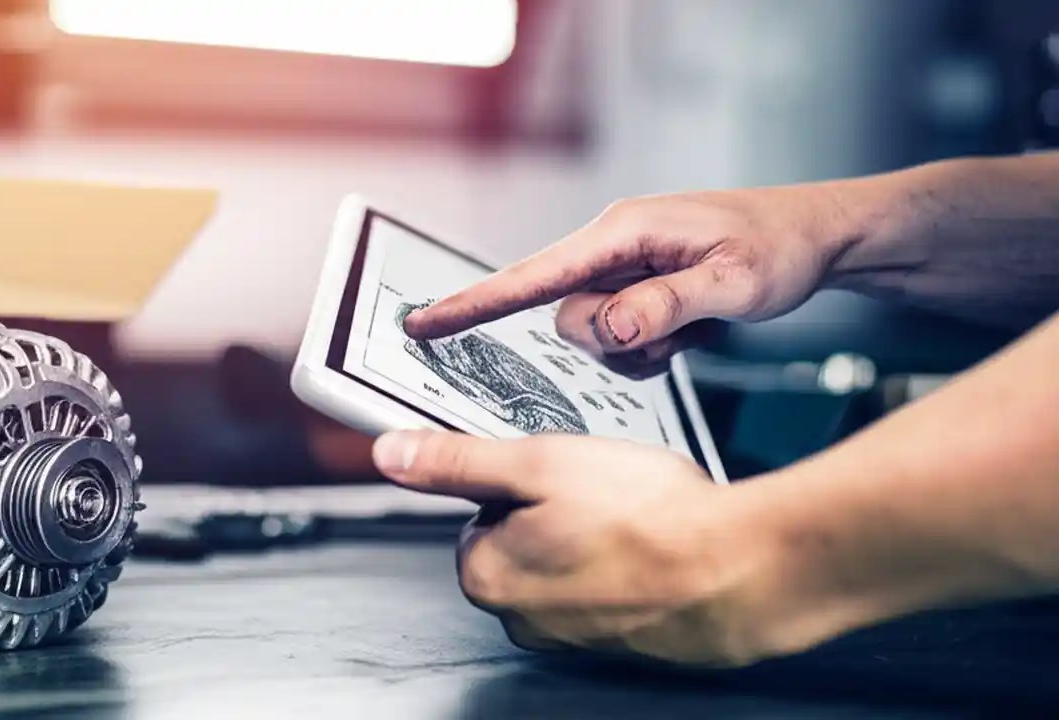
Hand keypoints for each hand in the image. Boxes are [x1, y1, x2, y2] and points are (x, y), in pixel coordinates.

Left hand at [371, 430, 809, 666]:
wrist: (738, 572)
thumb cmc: (645, 517)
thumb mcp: (537, 462)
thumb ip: (456, 461)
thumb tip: (391, 455)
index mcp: (485, 574)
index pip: (474, 516)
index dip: (514, 482)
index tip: (552, 469)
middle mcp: (520, 618)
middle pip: (517, 541)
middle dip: (552, 509)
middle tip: (597, 486)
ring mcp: (572, 636)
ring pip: (564, 563)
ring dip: (591, 534)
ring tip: (633, 512)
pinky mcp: (620, 640)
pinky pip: (607, 587)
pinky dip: (626, 561)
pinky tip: (654, 539)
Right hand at [404, 186, 858, 373]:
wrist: (818, 239)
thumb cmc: (782, 246)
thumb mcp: (736, 281)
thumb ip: (667, 305)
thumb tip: (607, 329)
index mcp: (621, 232)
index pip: (530, 275)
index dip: (473, 303)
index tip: (421, 325)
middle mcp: (612, 249)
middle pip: (566, 320)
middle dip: (613, 339)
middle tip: (675, 328)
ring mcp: (624, 273)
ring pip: (593, 337)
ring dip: (639, 348)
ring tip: (692, 326)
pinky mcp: (637, 293)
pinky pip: (619, 343)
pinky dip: (651, 351)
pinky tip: (689, 332)